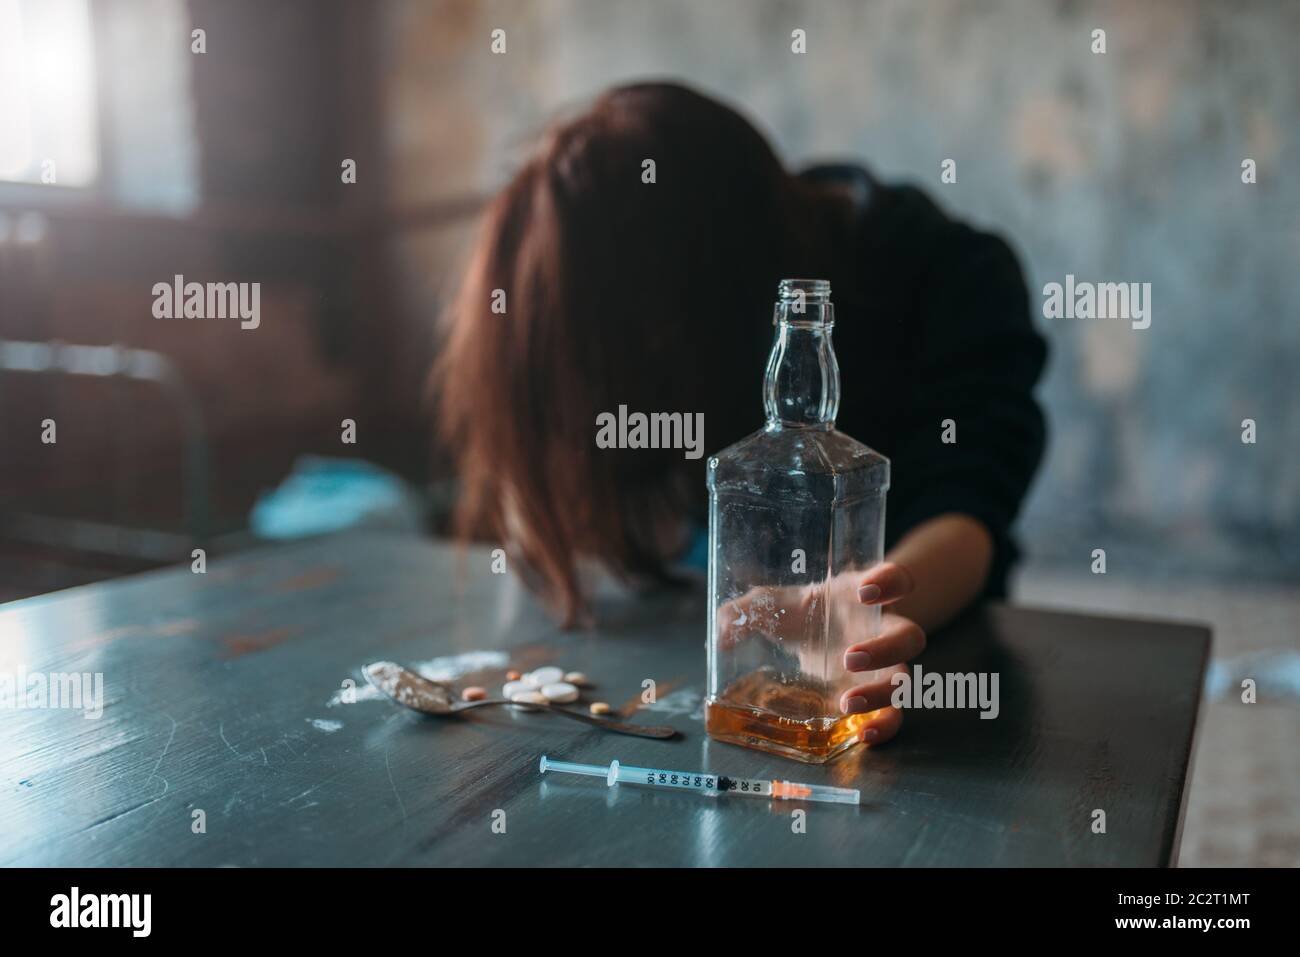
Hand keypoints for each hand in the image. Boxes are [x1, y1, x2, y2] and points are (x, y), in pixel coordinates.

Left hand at [716, 561, 924, 746]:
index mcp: (862, 596)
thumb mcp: (773, 604)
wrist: (818, 635)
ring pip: (905, 679)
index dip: (890, 582)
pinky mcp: (877, 697)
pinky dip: (886, 726)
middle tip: (848, 658)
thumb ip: (746, 611)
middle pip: (908, 637)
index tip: (868, 591)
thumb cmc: (801, 612)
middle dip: (883, 648)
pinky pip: (895, 714)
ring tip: (846, 703)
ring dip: (881, 692)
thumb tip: (722, 631)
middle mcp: (883, 629)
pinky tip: (866, 735)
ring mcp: (885, 666)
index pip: (894, 579)